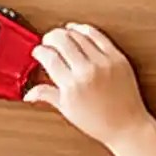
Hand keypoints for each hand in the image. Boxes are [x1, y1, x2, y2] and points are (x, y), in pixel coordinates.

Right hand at [25, 24, 152, 147]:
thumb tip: (29, 93)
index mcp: (72, 86)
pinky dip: (86, 29)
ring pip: (79, 35)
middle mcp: (87, 71)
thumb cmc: (99, 122)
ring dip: (66, 31)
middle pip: (62, 40)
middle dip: (50, 37)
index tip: (38, 52)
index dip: (40, 51)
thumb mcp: (68, 110)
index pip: (49, 58)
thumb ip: (48, 95)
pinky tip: (80, 30)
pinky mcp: (117, 57)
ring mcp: (103, 62)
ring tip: (62, 35)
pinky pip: (99, 36)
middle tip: (47, 41)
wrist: (126, 125)